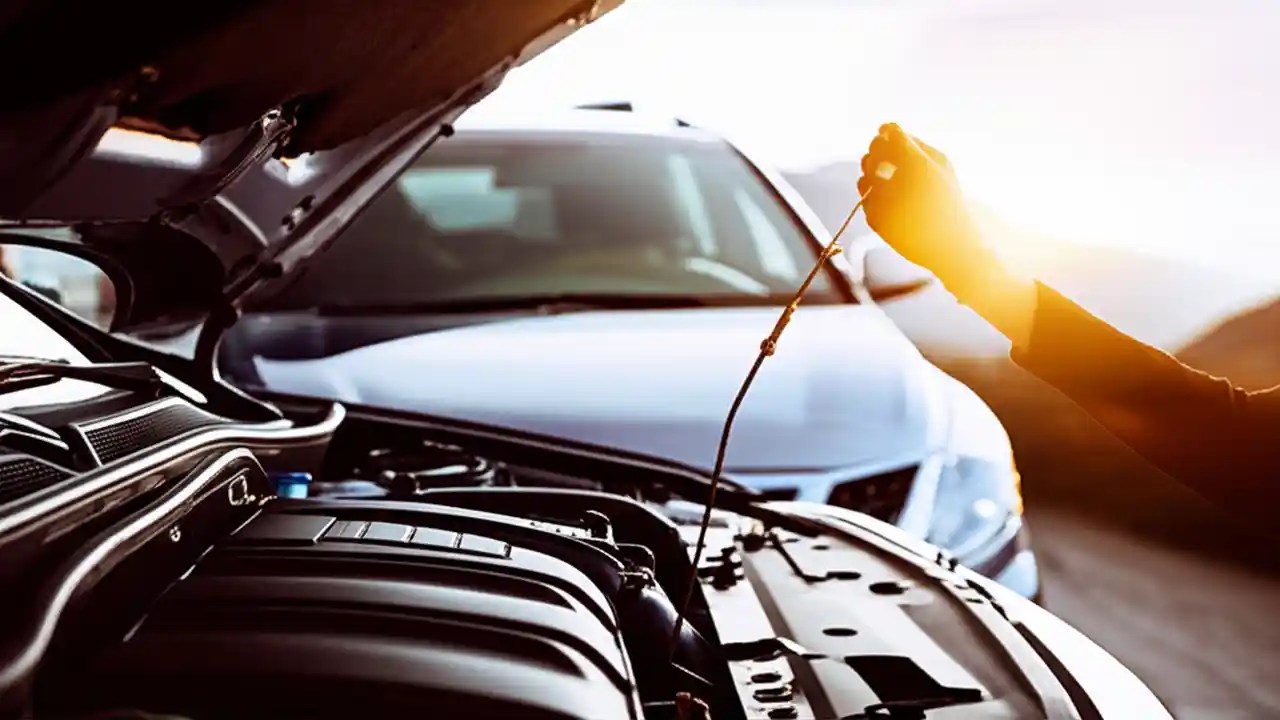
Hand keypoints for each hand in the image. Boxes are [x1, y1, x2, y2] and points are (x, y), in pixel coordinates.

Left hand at [857, 123, 1036, 344]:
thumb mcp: (942, 166)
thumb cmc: (949, 201)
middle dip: (878, 148)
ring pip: (865, 172)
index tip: (889, 133)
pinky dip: (873, 193)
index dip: (888, 131)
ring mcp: (883, 202)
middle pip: (874, 151)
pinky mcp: (874, 219)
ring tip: (889, 178)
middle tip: (886, 152)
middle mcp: (898, 182)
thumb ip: (917, 145)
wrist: (950, 245)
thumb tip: (888, 129)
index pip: (890, 134)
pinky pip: (865, 195)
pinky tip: (889, 197)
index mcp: (919, 166)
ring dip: (873, 170)